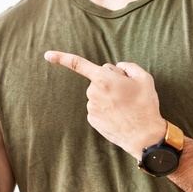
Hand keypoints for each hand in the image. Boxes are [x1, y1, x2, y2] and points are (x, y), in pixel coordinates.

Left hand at [43, 50, 165, 160]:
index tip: (47, 55)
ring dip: (109, 96)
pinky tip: (119, 115)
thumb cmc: (145, 105)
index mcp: (103, 79)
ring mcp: (91, 108)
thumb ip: (129, 66)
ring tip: (126, 106)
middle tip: (128, 93)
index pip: (78, 64)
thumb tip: (118, 68)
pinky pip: (98, 107)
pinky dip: (107, 108)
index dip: (61, 58)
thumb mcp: (144, 78)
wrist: (144, 137)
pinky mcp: (92, 120)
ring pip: (99, 94)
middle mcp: (93, 93)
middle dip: (110, 81)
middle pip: (99, 79)